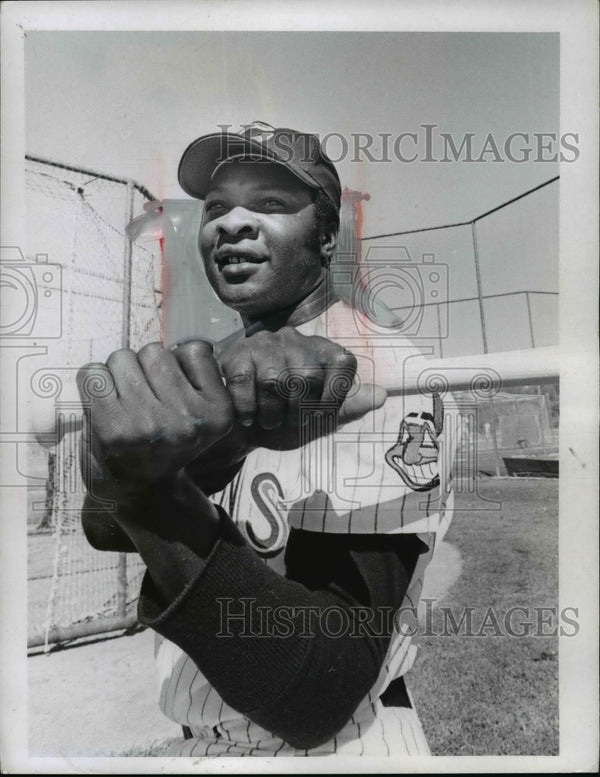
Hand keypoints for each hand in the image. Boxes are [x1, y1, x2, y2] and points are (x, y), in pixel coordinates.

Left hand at [77, 341, 232, 497]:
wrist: (142, 489)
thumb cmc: (169, 441)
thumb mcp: (205, 414)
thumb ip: (200, 373)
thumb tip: (185, 340)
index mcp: (219, 413)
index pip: (194, 350)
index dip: (179, 361)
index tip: (174, 387)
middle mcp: (189, 420)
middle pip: (155, 351)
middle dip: (146, 365)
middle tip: (145, 396)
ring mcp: (150, 425)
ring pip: (122, 357)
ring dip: (119, 373)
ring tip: (126, 401)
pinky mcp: (113, 430)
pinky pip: (93, 373)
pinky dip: (93, 381)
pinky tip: (104, 403)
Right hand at [217, 327, 385, 448]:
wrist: (240, 427)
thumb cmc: (285, 418)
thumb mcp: (321, 418)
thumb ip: (350, 407)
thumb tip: (383, 395)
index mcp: (322, 350)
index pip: (344, 363)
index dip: (334, 396)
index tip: (318, 414)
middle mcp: (295, 339)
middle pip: (308, 376)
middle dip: (299, 410)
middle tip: (289, 421)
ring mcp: (265, 344)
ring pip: (275, 382)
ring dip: (272, 413)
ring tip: (269, 421)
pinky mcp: (237, 354)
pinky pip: (245, 383)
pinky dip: (247, 409)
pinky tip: (247, 417)